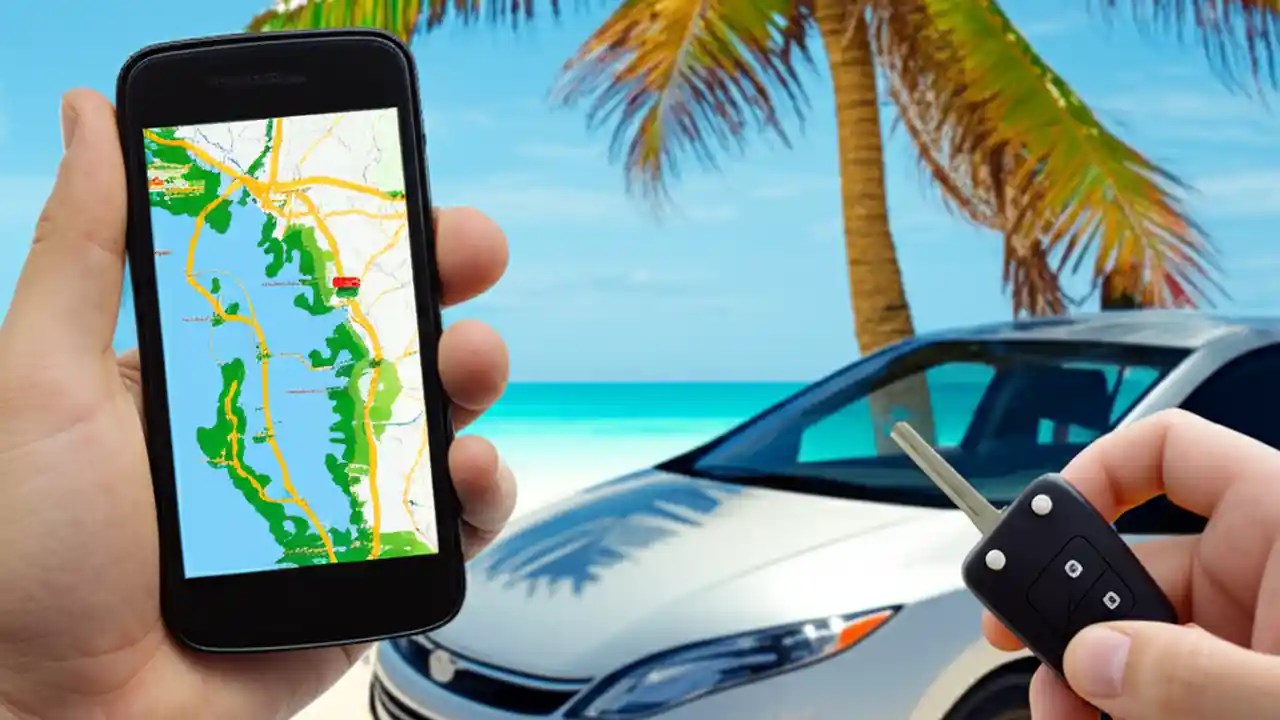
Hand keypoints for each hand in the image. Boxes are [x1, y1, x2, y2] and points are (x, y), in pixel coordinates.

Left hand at [0, 90, 514, 719]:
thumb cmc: (32, 554)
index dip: (370, 228)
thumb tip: (88, 114)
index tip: (410, 188)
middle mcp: (289, 420)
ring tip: (470, 364)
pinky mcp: (374, 569)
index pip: (313, 277)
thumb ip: (85, 252)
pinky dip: (485, 491)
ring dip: (475, 375)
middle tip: (470, 254)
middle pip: (394, 336)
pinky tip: (471, 470)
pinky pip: (454, 523)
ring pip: (439, 418)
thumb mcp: (42, 381)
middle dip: (446, 285)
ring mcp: (340, 495)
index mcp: (220, 366)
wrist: (61, 714)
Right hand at [982, 409, 1279, 718]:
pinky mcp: (1239, 678)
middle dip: (1065, 604)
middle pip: (1127, 557)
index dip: (1095, 471)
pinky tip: (1092, 719)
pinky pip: (1157, 677)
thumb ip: (1192, 674)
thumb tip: (1094, 659)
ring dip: (1081, 667)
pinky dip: (1116, 699)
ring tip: (1059, 709)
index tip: (1039, 526)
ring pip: (1134, 629)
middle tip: (1016, 638)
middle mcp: (1261, 568)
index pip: (1170, 449)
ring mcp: (1249, 627)